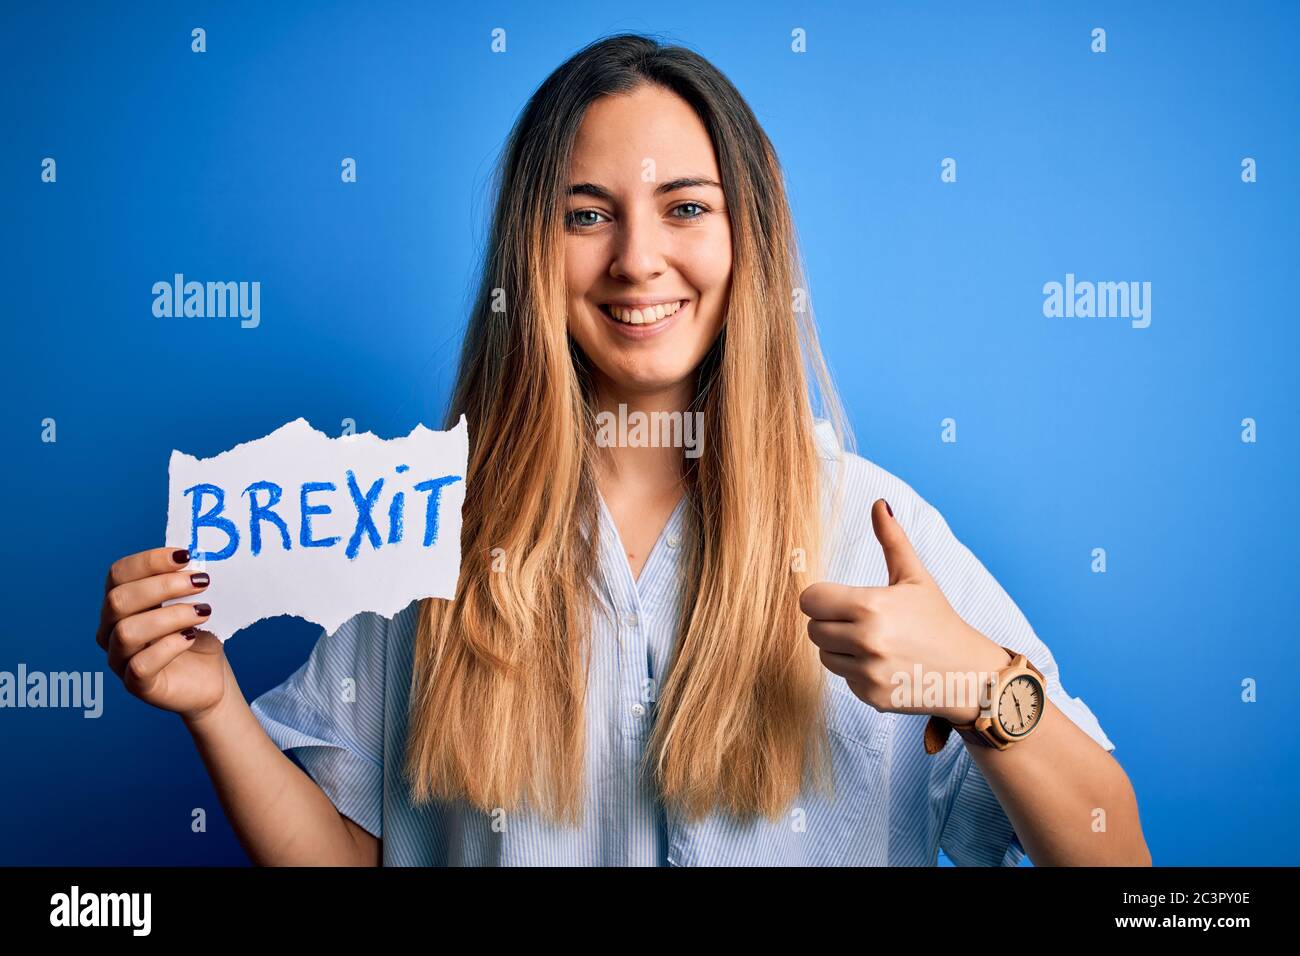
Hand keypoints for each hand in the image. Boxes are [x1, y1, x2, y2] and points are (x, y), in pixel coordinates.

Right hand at [97, 546, 229, 721]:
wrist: (210, 678)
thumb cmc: (197, 635)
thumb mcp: (191, 602)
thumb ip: (186, 582)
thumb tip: (197, 556)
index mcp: (121, 603)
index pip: (118, 573)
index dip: (149, 561)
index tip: (186, 555)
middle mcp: (111, 629)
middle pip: (118, 600)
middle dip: (163, 586)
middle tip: (202, 581)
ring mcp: (119, 659)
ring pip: (127, 632)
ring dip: (170, 616)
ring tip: (203, 612)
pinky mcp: (136, 685)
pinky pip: (140, 665)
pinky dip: (169, 647)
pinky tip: (191, 638)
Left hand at [800, 499, 1010, 722]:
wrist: (969, 673)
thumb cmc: (939, 620)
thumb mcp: (916, 577)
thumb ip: (893, 540)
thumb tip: (879, 503)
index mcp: (871, 606)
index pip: (810, 600)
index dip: (821, 598)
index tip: (837, 598)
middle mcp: (866, 641)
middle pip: (812, 629)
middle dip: (830, 622)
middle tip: (860, 620)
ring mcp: (867, 673)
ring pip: (824, 655)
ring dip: (839, 648)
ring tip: (873, 642)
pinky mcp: (870, 697)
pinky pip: (842, 678)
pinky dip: (856, 671)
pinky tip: (884, 664)